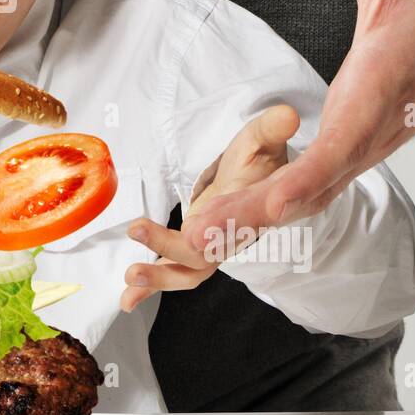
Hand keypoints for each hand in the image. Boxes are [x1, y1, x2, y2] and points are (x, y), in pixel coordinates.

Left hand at [120, 104, 298, 311]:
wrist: (263, 185)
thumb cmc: (260, 161)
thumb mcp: (263, 139)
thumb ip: (270, 129)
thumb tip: (287, 115)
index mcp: (255, 210)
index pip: (242, 220)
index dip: (222, 224)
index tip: (194, 226)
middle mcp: (235, 236)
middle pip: (209, 251)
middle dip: (171, 246)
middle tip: (140, 230)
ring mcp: (216, 247)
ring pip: (191, 269)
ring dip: (160, 275)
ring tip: (131, 274)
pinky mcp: (198, 250)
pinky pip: (176, 272)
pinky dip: (151, 289)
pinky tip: (127, 299)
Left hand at [179, 0, 414, 258]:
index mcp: (378, 91)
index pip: (336, 149)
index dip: (296, 180)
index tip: (262, 205)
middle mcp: (364, 135)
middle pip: (309, 190)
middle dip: (254, 217)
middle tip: (194, 240)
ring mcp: (354, 152)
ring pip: (302, 201)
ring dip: (248, 224)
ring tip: (188, 242)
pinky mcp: (341, 156)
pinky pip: (298, 194)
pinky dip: (258, 213)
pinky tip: (211, 226)